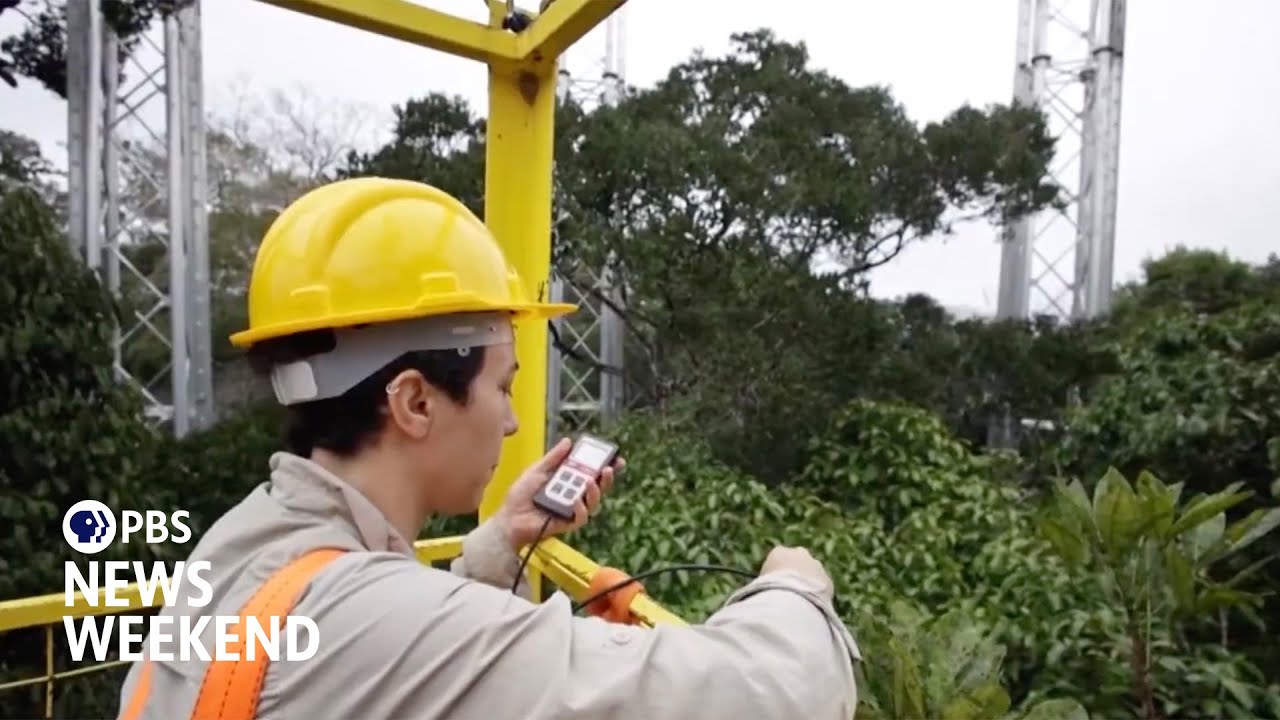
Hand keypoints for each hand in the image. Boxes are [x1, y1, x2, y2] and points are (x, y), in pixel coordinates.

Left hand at [493, 437, 622, 549]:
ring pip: (593, 502)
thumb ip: (553, 458)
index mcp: (569, 481)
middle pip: (598, 487)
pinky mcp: (567, 523)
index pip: (592, 473)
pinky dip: (580, 508)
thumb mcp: (537, 470)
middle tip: (608, 467)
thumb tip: (568, 441)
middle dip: (607, 477)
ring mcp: (572, 510)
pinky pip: (581, 517)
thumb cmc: (521, 496)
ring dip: (595, 490)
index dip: (606, 465)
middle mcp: (574, 495)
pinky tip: (576, 500)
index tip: (615, 457)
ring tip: (590, 480)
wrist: (508, 517)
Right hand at [760, 546, 833, 599]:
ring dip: (809, 585)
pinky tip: (812, 609)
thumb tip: (755, 595)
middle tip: (790, 592)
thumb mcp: (757, 587)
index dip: (776, 572)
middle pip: (798, 562)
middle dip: (796, 574)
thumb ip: (761, 585)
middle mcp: (799, 554)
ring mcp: (816, 566)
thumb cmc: (767, 593)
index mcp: (779, 552)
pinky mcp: (828, 580)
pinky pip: (822, 587)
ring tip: (801, 604)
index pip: (777, 558)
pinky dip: (818, 595)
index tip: (773, 585)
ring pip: (812, 574)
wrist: (792, 600)